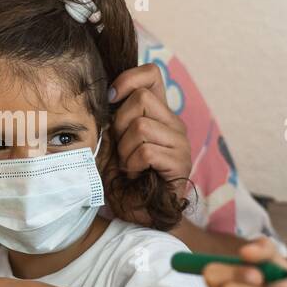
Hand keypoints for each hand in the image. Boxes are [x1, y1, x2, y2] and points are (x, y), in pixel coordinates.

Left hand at [109, 64, 191, 213]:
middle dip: (120, 124)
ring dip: (125, 149)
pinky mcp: (180, 163)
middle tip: (121, 148)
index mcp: (157, 113)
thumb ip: (113, 117)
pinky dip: (132, 165)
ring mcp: (180, 142)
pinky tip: (136, 174)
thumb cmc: (120, 178)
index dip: (128, 79)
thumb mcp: (110, 141)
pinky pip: (147, 151)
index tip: (111, 99)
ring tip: (128, 164)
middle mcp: (173, 123)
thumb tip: (106, 94)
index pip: (151, 74)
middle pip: (142, 98)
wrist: (135, 212)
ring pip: (142, 126)